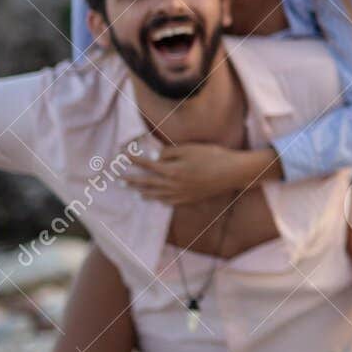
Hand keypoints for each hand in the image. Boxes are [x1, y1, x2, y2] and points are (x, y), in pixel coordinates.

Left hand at [122, 143, 273, 204]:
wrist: (232, 173)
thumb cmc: (212, 156)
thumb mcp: (189, 149)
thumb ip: (169, 153)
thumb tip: (153, 156)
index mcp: (172, 171)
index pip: (147, 165)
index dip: (134, 159)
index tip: (123, 155)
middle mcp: (173, 185)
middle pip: (147, 183)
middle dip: (131, 180)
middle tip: (118, 179)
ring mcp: (181, 194)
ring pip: (156, 195)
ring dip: (142, 192)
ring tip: (133, 191)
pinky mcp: (189, 199)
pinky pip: (169, 202)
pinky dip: (159, 200)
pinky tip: (156, 199)